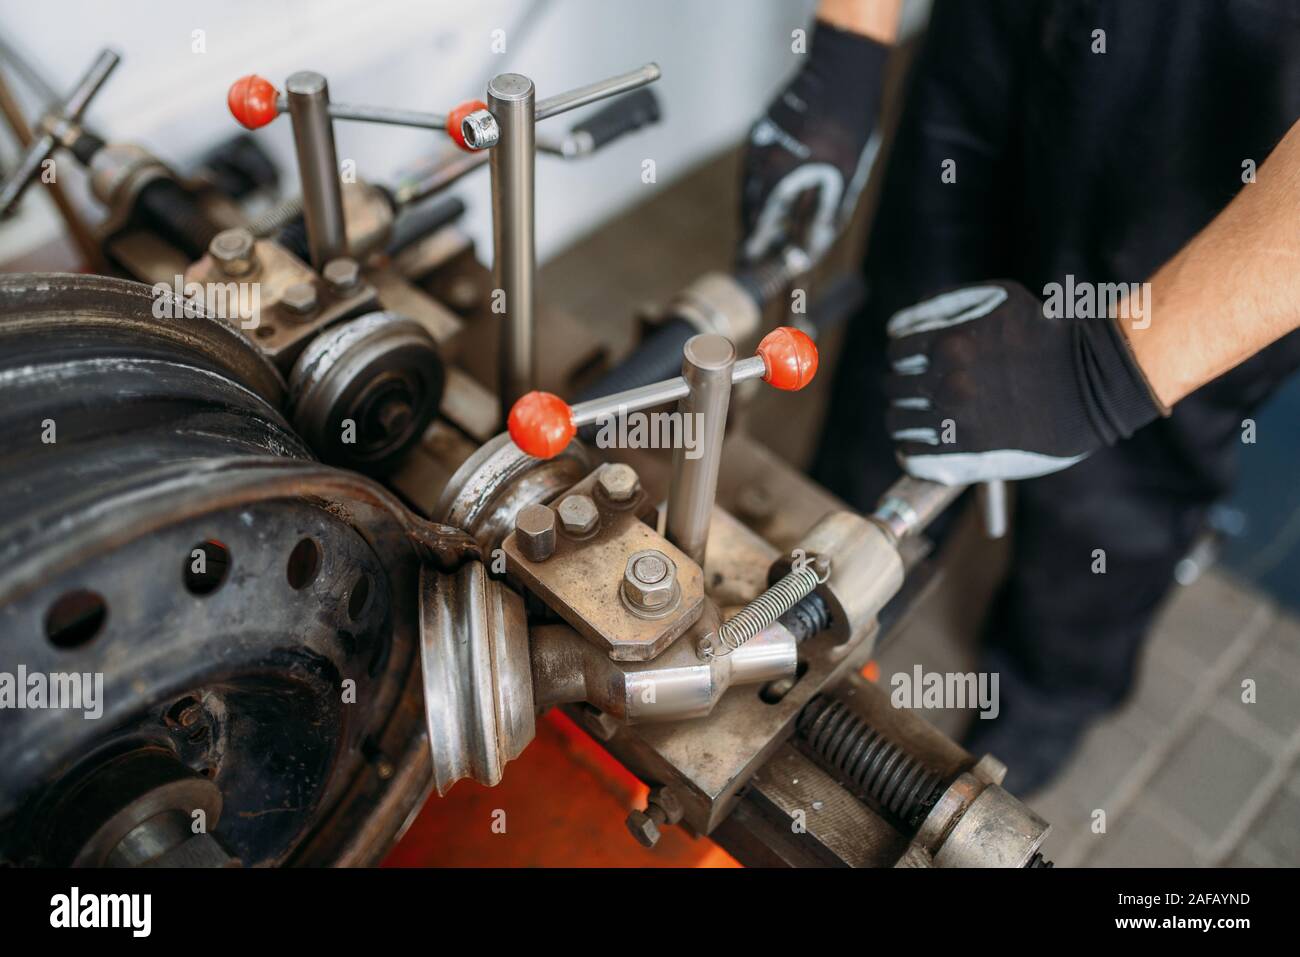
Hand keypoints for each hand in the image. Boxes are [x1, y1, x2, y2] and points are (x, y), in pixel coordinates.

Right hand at [739, 20, 887, 264]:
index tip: (750, 267)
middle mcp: (758, 165)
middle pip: (750, 213)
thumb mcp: (844, 179)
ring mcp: (756, 146)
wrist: (840, 70)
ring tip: (768, 231)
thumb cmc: (848, 126)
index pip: (759, 229)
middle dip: (755, 236)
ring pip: (751, 192)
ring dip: (759, 214)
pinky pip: (756, 171)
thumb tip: (809, 253)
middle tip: (757, 255)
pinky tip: (776, 196)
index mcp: (776, 180)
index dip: (756, 252)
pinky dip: (762, 189)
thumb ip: (824, 219)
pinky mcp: (760, 132)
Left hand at [885, 282, 1165, 484]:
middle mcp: (946, 384)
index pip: (896, 354)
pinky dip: (910, 452)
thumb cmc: (1048, 334)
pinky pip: (913, 458)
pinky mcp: (966, 455)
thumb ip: (944, 305)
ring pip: (898, 424)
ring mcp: (954, 422)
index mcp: (948, 344)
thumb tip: (895, 328)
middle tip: (923, 393)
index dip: (905, 359)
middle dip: (906, 388)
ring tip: (922, 420)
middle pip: (895, 389)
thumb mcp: (999, 297)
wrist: (1095, 382)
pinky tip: (921, 447)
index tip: (917, 365)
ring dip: (905, 420)